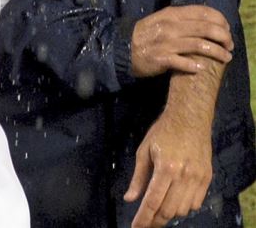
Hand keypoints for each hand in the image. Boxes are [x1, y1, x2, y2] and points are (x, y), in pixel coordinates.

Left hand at [124, 104, 213, 227]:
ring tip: (158, 212)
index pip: (152, 202)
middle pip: (169, 210)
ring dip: (169, 214)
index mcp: (165, 169)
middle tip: (145, 223)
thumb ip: (138, 178)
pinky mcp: (207, 178)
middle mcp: (184, 177)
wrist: (190, 119)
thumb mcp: (144, 151)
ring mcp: (198, 179)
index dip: (143, 218)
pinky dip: (184, 207)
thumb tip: (129, 199)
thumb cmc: (163, 132)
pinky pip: (196, 203)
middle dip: (155, 220)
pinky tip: (174, 202)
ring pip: (183, 210)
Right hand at [131, 6, 232, 76]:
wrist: (122, 49)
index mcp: (171, 14)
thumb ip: (182, 19)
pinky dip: (195, 65)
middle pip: (206, 29)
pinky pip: (183, 62)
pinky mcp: (160, 58)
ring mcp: (165, 43)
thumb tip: (208, 22)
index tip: (227, 30)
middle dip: (224, 37)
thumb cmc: (147, 35)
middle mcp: (170, 26)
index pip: (204, 12)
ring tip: (226, 58)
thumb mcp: (162, 20)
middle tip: (230, 45)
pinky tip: (201, 67)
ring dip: (217, 52)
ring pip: (199, 45)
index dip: (221, 21)